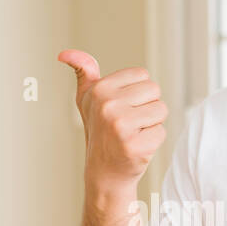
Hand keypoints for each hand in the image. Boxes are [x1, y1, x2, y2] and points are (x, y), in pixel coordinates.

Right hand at [57, 49, 167, 190]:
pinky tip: (137, 148)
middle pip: (154, 90)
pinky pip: (161, 132)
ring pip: (160, 110)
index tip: (122, 108)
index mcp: (99, 90)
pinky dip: (153, 142)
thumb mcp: (87, 99)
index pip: (143, 75)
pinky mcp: (134, 146)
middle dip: (146, 107)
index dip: (137, 92)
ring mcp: (121, 127)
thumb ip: (83, 72)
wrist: (104, 172)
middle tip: (129, 124)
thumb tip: (65, 53)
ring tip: (134, 134)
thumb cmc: (100, 131)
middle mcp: (108, 106)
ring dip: (151, 124)